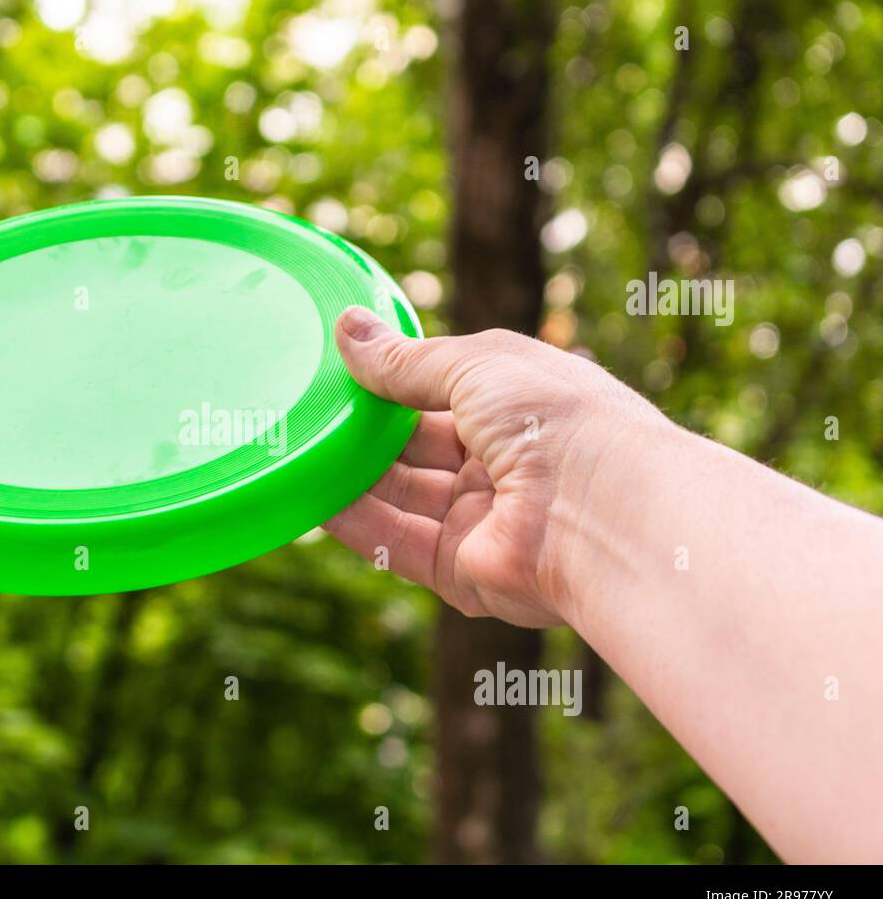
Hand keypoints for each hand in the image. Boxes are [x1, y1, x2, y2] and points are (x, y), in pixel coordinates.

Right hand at [324, 306, 666, 627]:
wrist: (603, 513)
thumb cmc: (556, 419)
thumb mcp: (475, 366)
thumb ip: (405, 359)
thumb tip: (347, 329)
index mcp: (520, 406)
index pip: (444, 392)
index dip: (395, 382)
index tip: (340, 371)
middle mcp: (503, 464)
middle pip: (417, 448)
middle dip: (366, 433)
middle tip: (307, 414)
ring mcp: (483, 519)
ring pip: (401, 497)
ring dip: (350, 477)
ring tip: (295, 453)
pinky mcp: (463, 569)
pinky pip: (397, 544)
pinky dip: (354, 523)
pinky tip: (310, 501)